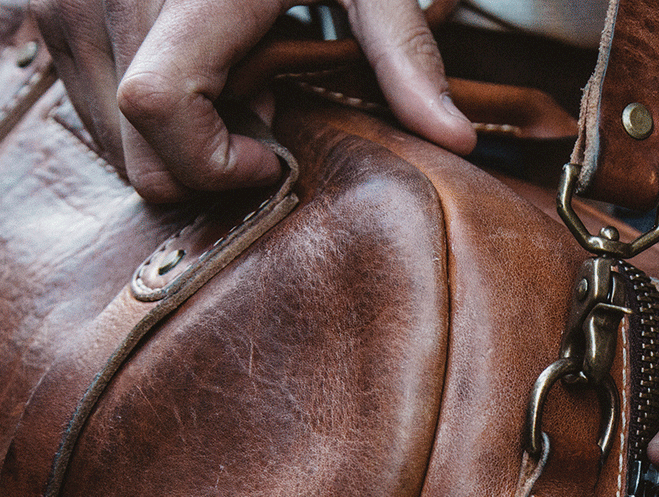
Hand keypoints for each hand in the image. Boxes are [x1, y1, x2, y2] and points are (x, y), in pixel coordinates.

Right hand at [31, 0, 475, 200]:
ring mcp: (61, 1)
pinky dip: (143, 113)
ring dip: (176, 137)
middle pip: (141, 155)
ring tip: (230, 78)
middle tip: (263, 108)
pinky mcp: (43, 4)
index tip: (271, 152)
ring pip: (109, 142)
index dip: (214, 160)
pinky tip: (194, 65)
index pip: (159, 110)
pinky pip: (87, 106)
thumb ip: (404, 52)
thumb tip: (458, 141)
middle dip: (209, 161)